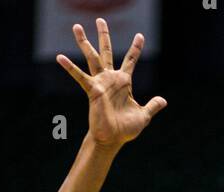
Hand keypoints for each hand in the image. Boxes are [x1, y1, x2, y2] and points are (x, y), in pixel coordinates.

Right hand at [57, 20, 165, 149]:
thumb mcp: (144, 115)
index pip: (130, 60)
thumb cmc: (125, 129)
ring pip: (92, 57)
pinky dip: (70, 67)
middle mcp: (111, 79)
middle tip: (100, 19)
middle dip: (104, 35)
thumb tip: (163, 101)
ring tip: (76, 26)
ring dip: (84, 42)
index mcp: (124, 82)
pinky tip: (60, 57)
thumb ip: (153, 106)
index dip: (135, 48)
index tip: (140, 35)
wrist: (112, 139)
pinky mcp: (93, 90)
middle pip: (107, 51)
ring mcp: (101, 83)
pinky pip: (80, 76)